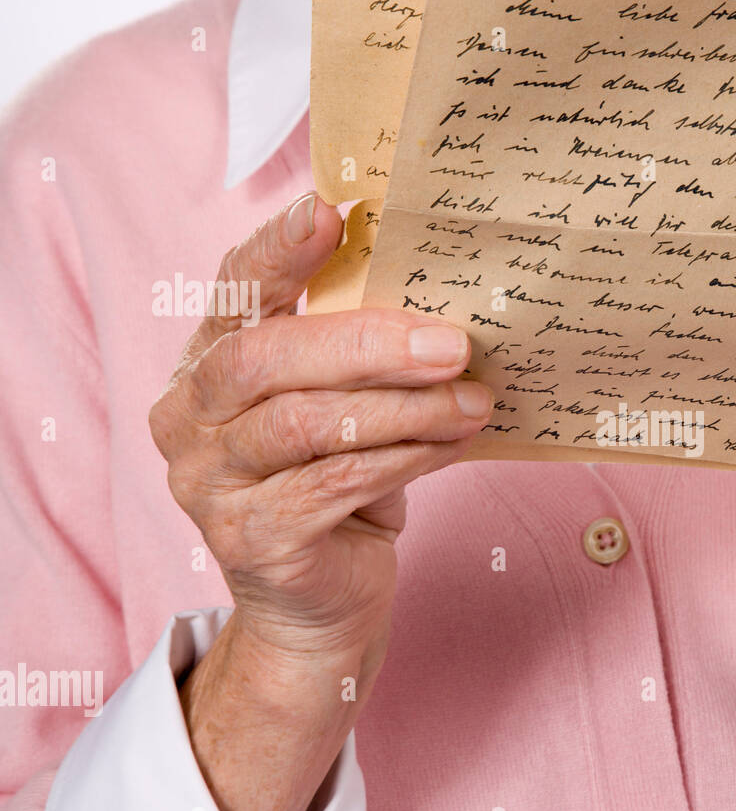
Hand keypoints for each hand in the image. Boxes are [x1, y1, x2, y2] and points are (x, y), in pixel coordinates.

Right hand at [148, 192, 492, 810]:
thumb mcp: (342, 408)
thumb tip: (448, 296)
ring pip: (305, 423)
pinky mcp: (249, 538)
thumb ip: (358, 357)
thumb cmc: (341, 486)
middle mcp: (186, 419)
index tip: (332, 210)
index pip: (234, 290)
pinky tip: (455, 443)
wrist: (322, 601)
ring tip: (473, 398)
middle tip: (453, 340)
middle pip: (264, 356)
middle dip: (367, 341)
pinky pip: (336, 482)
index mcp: (206, 367)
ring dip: (404, 407)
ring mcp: (207, 482)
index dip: (279, 249)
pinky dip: (406, 457)